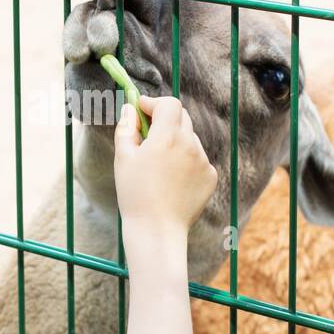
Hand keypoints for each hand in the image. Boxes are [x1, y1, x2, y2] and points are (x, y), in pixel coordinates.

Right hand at [113, 96, 217, 240]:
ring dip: (176, 141)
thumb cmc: (135, 194)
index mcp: (168, 136)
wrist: (157, 229)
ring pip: (190, 138)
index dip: (154, 103)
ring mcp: (204, 161)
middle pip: (182, 117)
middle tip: (148, 135)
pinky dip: (186, 161)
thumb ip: (127, 128)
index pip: (169, 103)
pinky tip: (172, 180)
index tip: (142, 110)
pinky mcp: (210, 176)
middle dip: (165, 120)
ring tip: (159, 165)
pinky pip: (198, 159)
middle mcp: (190, 144)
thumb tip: (130, 109)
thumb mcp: (123, 158)